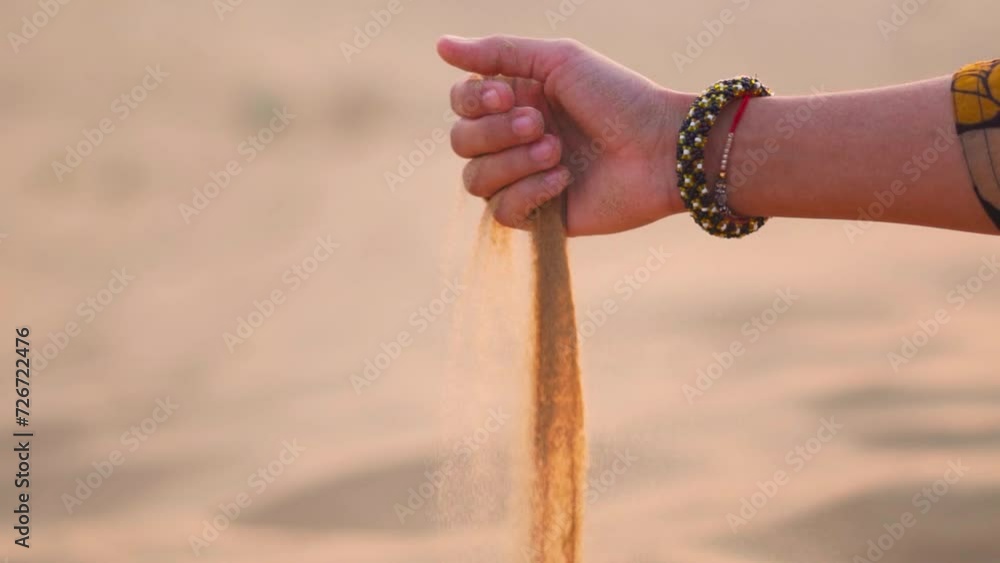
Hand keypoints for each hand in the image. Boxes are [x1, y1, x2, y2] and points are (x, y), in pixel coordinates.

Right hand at [437, 35, 686, 235]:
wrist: (663, 149)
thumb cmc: (618, 97)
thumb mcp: (558, 60)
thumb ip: (498, 53)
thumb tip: (440, 45)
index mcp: (516, 101)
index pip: (461, 104)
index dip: (473, 102)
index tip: (508, 96)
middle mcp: (515, 140)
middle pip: (461, 143)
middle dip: (496, 133)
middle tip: (542, 125)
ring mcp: (525, 179)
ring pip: (475, 180)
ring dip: (513, 163)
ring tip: (557, 152)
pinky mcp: (541, 216)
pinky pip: (502, 212)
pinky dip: (528, 193)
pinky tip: (564, 181)